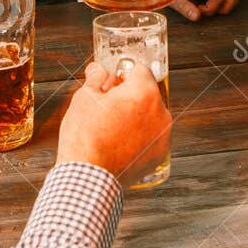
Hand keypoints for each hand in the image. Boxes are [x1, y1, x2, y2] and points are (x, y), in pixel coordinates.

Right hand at [55, 57, 171, 185]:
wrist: (89, 177)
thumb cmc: (86, 137)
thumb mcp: (85, 98)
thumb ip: (96, 78)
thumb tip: (98, 70)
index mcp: (144, 93)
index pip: (139, 70)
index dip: (121, 73)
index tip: (111, 81)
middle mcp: (160, 112)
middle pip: (146, 93)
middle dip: (128, 95)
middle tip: (106, 105)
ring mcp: (162, 136)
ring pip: (149, 115)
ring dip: (134, 116)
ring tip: (110, 127)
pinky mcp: (159, 155)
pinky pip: (150, 137)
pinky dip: (138, 137)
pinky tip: (118, 142)